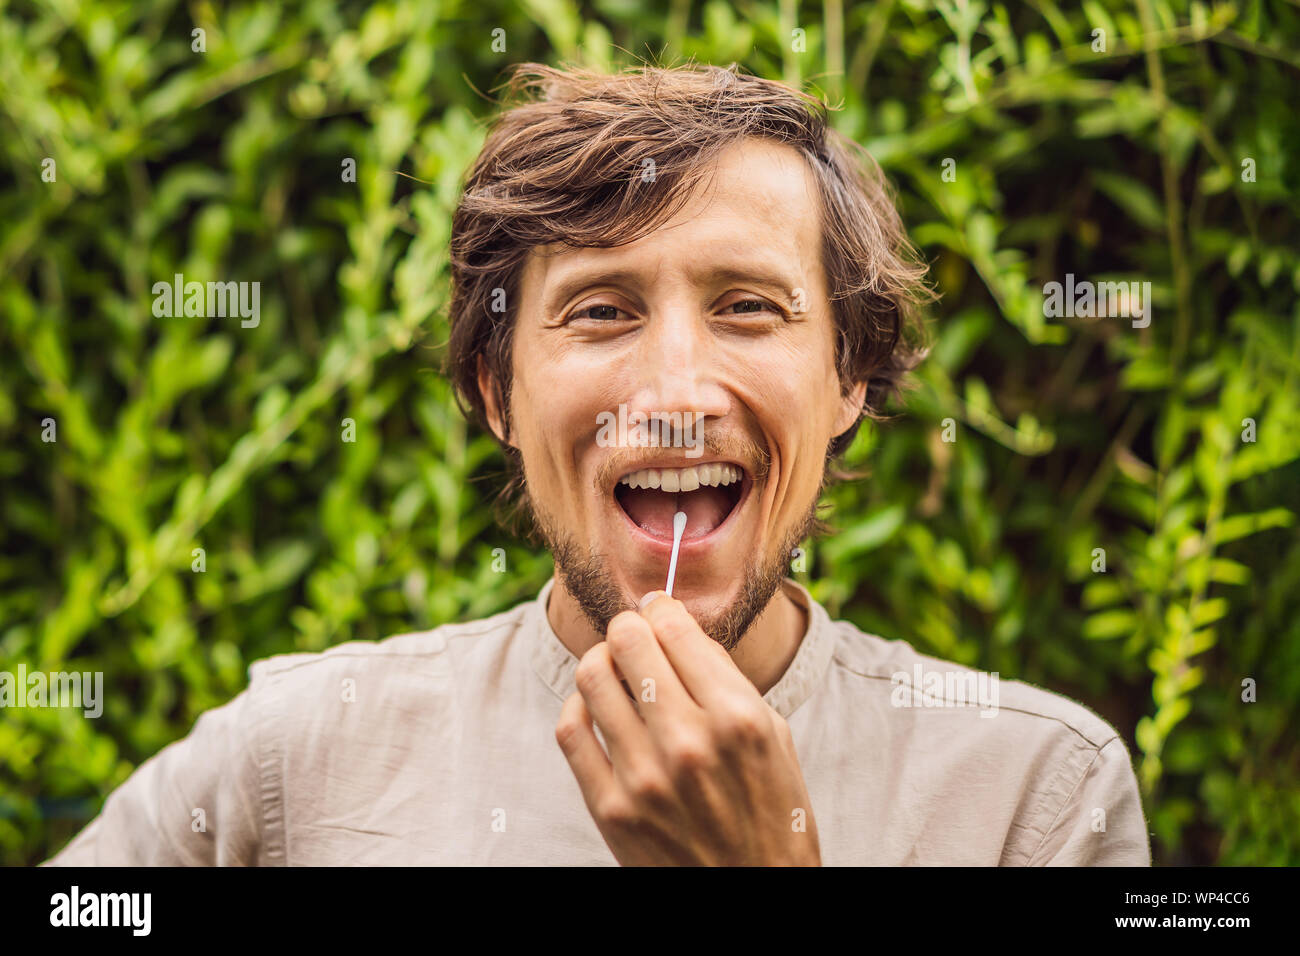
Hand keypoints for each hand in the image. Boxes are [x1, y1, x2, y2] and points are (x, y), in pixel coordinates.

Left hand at [555, 591, 820, 865]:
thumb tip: (674, 626)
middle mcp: (689, 743)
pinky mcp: (611, 809)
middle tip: (633, 633)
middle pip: (627, 641)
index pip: (673, 627)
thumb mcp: (774, 737)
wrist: (756, 895)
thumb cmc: (771, 813)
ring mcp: (644, 778)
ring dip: (601, 660)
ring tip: (615, 669)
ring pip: (592, 676)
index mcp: (737, 718)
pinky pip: (571, 729)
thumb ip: (725, 681)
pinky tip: (597, 708)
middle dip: (628, 626)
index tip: (656, 608)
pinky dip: (579, 705)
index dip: (659, 606)